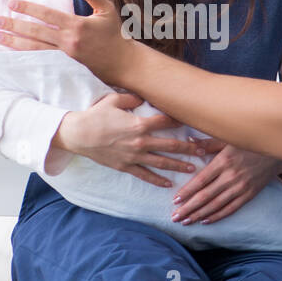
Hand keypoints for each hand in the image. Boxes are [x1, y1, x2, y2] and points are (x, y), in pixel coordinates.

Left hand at [0, 0, 135, 84]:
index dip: (28, 8)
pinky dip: (25, 57)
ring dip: (14, 43)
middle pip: (35, 32)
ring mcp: (65, 57)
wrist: (123, 64)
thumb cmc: (115, 35)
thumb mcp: (107, 10)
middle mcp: (68, 41)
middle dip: (13, 26)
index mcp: (77, 25)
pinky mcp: (65, 68)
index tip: (12, 4)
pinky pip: (41, 61)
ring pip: (34, 49)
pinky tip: (12, 54)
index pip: (47, 15)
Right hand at [53, 92, 203, 186]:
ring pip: (162, 162)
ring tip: (194, 168)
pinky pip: (145, 175)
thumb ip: (132, 97)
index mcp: (139, 124)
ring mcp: (134, 156)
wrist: (78, 135)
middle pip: (171, 145)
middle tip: (203, 150)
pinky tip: (169, 184)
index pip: (166, 122)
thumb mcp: (113, 99)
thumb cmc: (95, 115)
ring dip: (179, 165)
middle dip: (189, 147)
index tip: (194, 122)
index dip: (181, 121)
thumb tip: (144, 96)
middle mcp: (140, 142)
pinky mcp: (126, 167)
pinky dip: (158, 181)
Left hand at [168, 140, 281, 224]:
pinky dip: (217, 216)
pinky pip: (231, 208)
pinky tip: (205, 221)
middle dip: (188, 208)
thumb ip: (208, 143)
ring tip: (185, 221)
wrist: (277, 152)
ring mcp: (241, 187)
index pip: (201, 180)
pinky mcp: (249, 195)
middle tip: (174, 217)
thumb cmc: (249, 143)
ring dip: (199, 215)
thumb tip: (188, 141)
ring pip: (216, 205)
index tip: (175, 200)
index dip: (187, 191)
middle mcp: (231, 176)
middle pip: (205, 196)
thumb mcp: (228, 139)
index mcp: (224, 161)